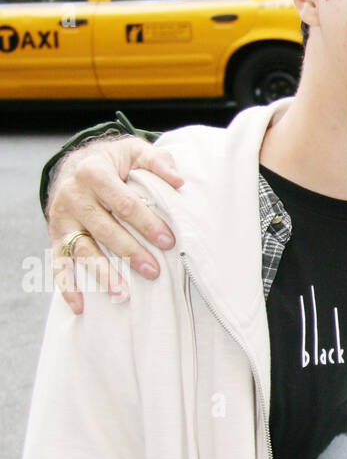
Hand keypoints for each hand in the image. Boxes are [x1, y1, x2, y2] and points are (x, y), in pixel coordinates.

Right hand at [47, 137, 183, 313]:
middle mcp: (73, 195)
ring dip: (102, 274)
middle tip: (154, 271)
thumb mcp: (133, 151)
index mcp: (93, 172)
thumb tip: (178, 181)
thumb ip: (156, 162)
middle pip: (104, 229)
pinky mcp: (56, 237)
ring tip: (123, 294)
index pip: (124, 202)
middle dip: (130, 252)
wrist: (76, 164)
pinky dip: (67, 287)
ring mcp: (62, 219)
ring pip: (82, 250)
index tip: (168, 241)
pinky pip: (58, 264)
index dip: (146, 223)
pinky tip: (80, 307)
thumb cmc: (115, 163)